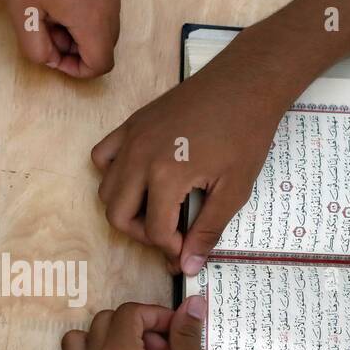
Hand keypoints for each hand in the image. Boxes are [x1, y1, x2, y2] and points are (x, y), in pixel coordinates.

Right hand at [91, 46, 291, 273]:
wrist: (245, 82)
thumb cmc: (246, 133)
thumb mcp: (234, 189)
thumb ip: (208, 230)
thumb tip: (189, 266)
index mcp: (167, 176)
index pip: (155, 230)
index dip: (172, 249)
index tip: (187, 252)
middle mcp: (139, 157)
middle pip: (117, 215)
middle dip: (143, 234)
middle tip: (170, 234)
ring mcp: (132, 138)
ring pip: (106, 189)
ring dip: (126, 208)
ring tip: (156, 210)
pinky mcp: (132, 124)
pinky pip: (103, 156)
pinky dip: (113, 174)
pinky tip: (140, 178)